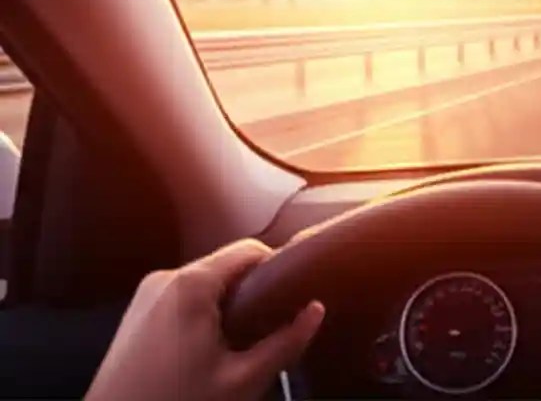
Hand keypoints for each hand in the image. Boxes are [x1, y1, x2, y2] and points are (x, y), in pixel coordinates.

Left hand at [87, 239, 324, 400]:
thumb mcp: (242, 380)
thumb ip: (285, 342)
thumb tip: (315, 312)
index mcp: (191, 285)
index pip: (250, 250)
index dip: (279, 269)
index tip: (296, 295)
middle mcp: (165, 279)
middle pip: (227, 267)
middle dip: (252, 294)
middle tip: (269, 331)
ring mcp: (146, 295)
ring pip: (206, 285)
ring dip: (228, 307)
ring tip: (237, 347)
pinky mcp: (136, 314)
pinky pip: (183, 299)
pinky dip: (203, 315)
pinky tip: (208, 352)